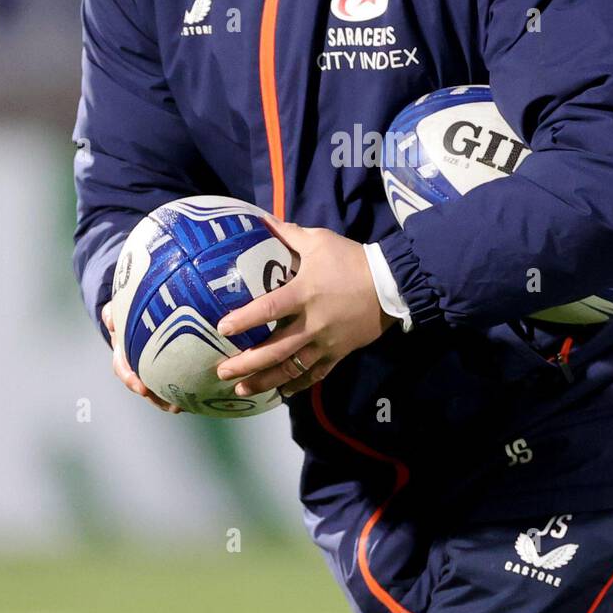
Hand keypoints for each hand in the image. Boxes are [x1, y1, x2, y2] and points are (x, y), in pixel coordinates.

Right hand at [101, 300, 182, 413]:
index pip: (123, 368)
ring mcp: (147, 366)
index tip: (142, 389)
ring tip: (182, 407)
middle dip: (156, 398)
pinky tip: (192, 395)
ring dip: (167, 400)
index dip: (131, 379)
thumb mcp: (116, 309)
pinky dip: (178, 389)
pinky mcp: (162, 365)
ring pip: (156, 388)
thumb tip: (110, 322)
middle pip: (143, 385)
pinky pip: (169, 379)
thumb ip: (111, 314)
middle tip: (172, 406)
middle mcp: (134, 363)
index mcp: (122, 351)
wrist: (135, 311)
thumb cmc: (126, 310)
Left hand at [215, 214, 398, 397]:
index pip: (268, 309)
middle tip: (222, 371)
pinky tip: (280, 392)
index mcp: (304, 293)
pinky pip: (315, 374)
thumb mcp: (319, 241)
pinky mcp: (339, 353)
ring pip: (292, 369)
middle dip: (247, 364)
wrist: (390, 284)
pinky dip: (296, 385)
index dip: (244, 320)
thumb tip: (261, 220)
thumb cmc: (350, 260)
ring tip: (240, 389)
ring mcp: (326, 342)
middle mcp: (313, 323)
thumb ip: (288, 234)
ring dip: (265, 381)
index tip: (222, 329)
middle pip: (275, 350)